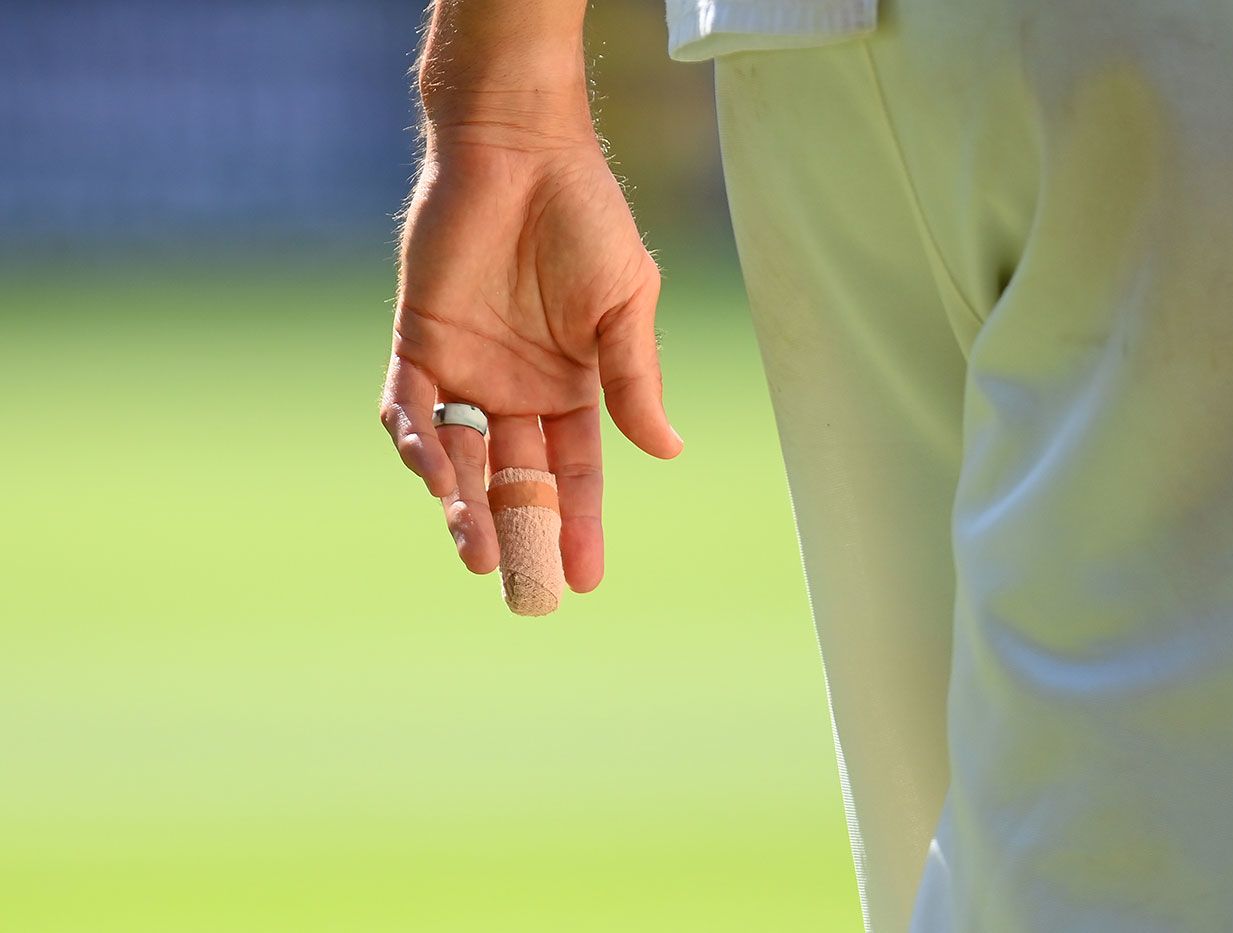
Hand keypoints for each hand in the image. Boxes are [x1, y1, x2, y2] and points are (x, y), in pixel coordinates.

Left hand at [380, 120, 682, 594]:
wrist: (520, 149)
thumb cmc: (585, 219)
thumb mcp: (624, 308)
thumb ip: (633, 382)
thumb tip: (668, 453)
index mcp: (573, 387)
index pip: (575, 473)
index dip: (580, 526)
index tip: (585, 580)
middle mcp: (518, 389)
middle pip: (516, 480)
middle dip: (520, 534)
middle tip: (524, 589)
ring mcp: (467, 370)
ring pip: (462, 459)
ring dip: (467, 506)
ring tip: (478, 551)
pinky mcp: (420, 341)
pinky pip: (412, 409)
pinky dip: (421, 445)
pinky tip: (440, 478)